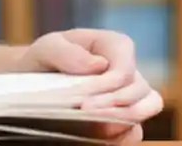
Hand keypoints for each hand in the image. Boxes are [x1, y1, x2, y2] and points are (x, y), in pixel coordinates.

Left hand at [15, 29, 163, 143]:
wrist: (35, 84)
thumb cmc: (45, 61)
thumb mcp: (46, 48)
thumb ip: (65, 51)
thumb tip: (98, 65)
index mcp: (114, 46)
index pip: (125, 66)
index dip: (109, 83)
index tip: (84, 97)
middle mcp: (129, 70)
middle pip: (138, 90)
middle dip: (112, 103)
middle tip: (83, 111)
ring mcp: (131, 96)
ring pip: (146, 109)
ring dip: (122, 119)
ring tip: (93, 124)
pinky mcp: (125, 120)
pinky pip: (136, 132)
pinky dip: (122, 137)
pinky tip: (98, 136)